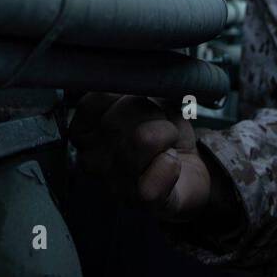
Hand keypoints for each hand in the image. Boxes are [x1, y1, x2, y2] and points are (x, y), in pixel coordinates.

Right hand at [68, 93, 216, 222]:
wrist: (190, 168)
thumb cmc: (161, 132)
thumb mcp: (143, 97)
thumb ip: (129, 84)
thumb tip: (130, 73)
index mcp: (86, 131)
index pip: (95, 100)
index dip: (125, 96)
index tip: (140, 104)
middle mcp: (92, 161)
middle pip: (118, 117)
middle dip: (150, 112)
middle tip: (160, 125)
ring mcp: (115, 185)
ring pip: (140, 140)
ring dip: (166, 134)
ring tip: (167, 143)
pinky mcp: (143, 202)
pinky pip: (153, 179)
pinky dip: (170, 165)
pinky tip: (171, 164)